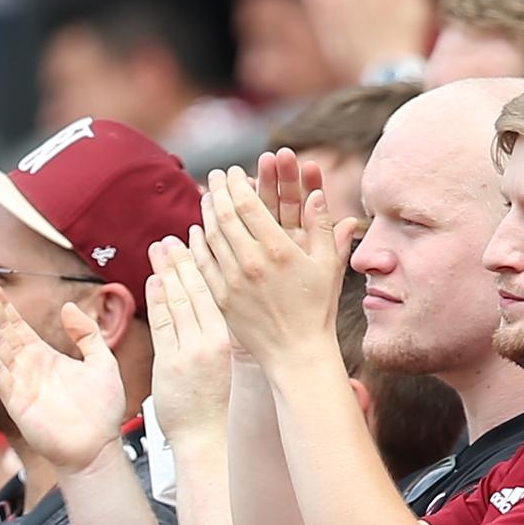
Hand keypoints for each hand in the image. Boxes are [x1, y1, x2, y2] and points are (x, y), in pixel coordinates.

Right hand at [0, 277, 129, 475]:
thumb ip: (87, 334)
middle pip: (2, 329)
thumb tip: (68, 307)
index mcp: (43, 356)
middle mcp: (26, 366)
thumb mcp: (103, 362)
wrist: (98, 447)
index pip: (17, 323)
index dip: (4, 302)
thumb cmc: (102, 410)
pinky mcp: (17, 400)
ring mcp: (19, 382)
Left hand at [144, 234, 234, 447]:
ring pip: (179, 302)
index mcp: (228, 338)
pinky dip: (158, 299)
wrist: (205, 435)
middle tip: (173, 237)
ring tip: (159, 248)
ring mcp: (192, 350)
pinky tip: (154, 279)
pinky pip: (163, 323)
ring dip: (167, 272)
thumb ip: (216, 331)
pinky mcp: (171, 362)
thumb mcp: (224, 361)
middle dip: (184, 260)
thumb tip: (210, 305)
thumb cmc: (213, 400)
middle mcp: (213, 341)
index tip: (197, 241)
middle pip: (197, 291)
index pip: (214, 292)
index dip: (204, 264)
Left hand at [197, 156, 352, 371]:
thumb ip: (321, 227)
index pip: (249, 204)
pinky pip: (202, 263)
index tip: (233, 171)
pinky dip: (196, 243)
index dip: (237, 184)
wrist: (296, 352)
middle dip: (218, 190)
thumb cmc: (317, 308)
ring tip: (206, 196)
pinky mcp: (220, 297)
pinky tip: (196, 231)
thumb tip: (316, 194)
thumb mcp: (327, 265)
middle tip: (216, 175)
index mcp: (278, 249)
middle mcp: (251, 262)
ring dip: (206, 212)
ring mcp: (232, 281)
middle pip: (225, 215)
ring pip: (210, 236)